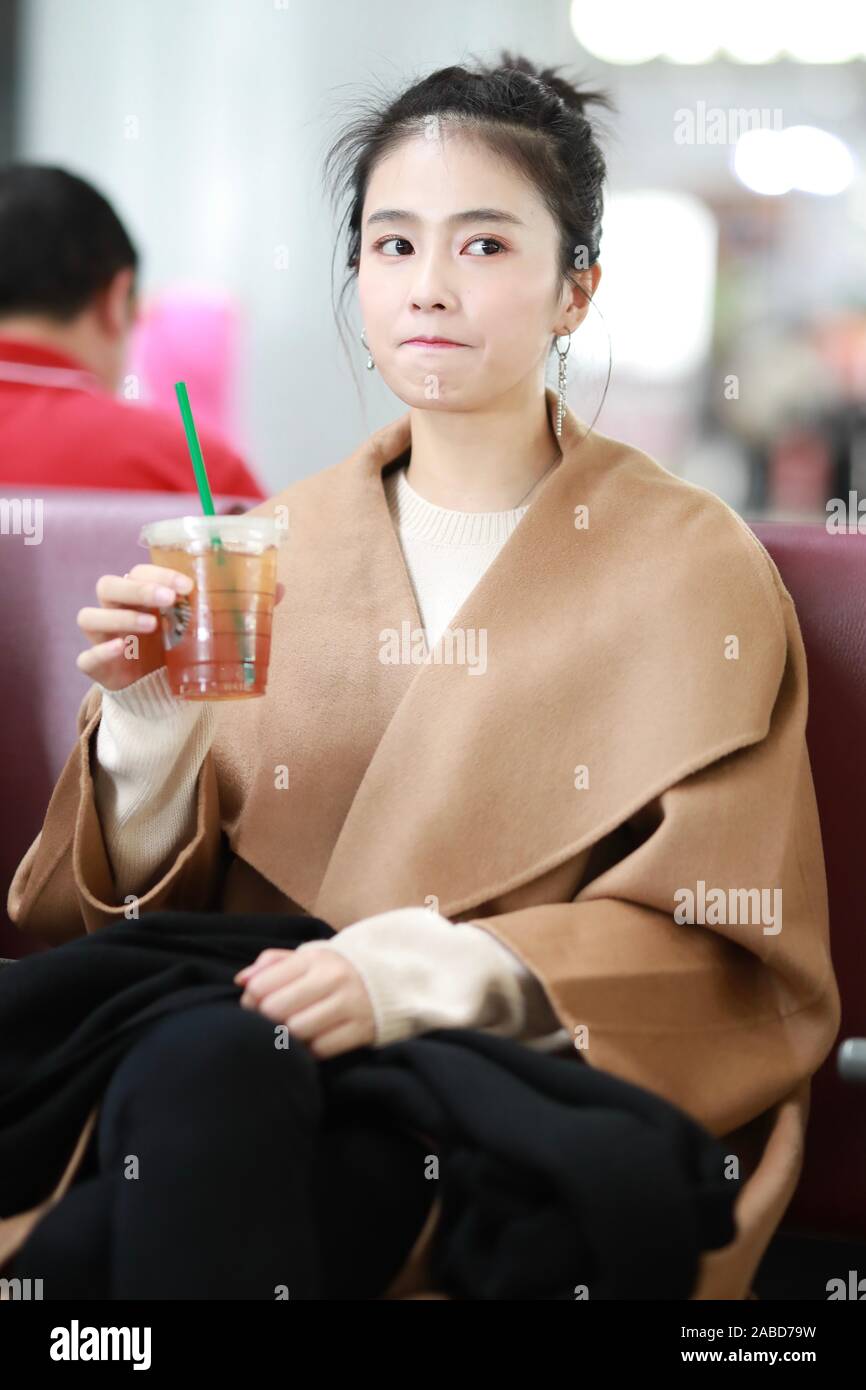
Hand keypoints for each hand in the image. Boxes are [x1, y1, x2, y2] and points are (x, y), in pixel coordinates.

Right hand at [76, 568, 285, 692]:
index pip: (138, 571)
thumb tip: (279, 587)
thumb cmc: (181, 648)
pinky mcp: (98, 668)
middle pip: (110, 585)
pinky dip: (98, 652)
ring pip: (92, 615)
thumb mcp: (208, 628)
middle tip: (171, 600)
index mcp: (141, 594)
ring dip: (120, 616)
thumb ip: (237, 606)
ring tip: (152, 625)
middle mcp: (116, 609)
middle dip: (140, 589)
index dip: (158, 573)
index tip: (187, 585)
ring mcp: (102, 637)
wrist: (161, 693)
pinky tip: (119, 650)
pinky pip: (85, 658)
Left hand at [234, 945, 375, 1058]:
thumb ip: (272, 964)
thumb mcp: (308, 958)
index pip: (262, 984)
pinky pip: (321, 1049)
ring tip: (292, 1033)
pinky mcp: (362, 1029)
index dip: (250, 1000)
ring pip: (297, 1031)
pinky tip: (312, 1042)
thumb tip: (241, 980)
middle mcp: (332, 978)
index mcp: (314, 958)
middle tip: (272, 1022)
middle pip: (275, 1010)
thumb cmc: (337, 970)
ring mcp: (350, 1004)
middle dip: (266, 1020)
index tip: (255, 1005)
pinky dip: (311, 1050)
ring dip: (289, 1037)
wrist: (393, 979)